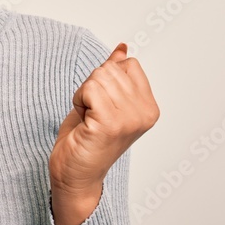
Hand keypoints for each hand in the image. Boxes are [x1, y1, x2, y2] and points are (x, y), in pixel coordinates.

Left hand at [49, 43, 158, 224]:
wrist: (75, 176)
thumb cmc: (86, 140)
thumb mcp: (103, 101)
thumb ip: (115, 74)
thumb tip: (122, 49)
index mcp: (149, 107)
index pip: (127, 65)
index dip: (106, 80)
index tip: (101, 107)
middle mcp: (145, 113)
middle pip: (110, 69)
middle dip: (92, 88)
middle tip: (92, 115)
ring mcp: (130, 119)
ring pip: (98, 77)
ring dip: (84, 96)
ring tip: (88, 120)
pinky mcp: (110, 124)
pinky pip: (89, 89)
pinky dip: (79, 102)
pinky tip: (83, 123)